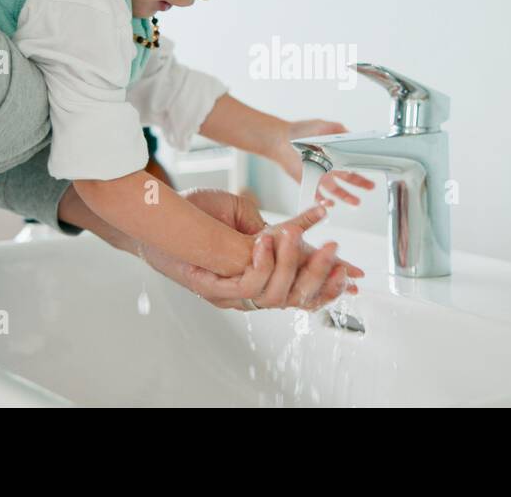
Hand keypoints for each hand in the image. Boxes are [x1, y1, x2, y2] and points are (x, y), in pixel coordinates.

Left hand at [142, 190, 363, 311]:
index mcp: (260, 273)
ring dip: (288, 263)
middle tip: (333, 248)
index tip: (356, 274)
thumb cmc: (195, 214)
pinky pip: (246, 284)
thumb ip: (268, 225)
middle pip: (295, 297)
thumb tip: (297, 227)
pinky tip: (266, 240)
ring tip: (288, 235)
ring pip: (274, 294)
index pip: (302, 286)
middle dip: (319, 273)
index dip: (330, 284)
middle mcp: (247, 289)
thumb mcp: (241, 214)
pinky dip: (261, 263)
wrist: (153, 216)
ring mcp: (230, 293)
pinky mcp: (211, 289)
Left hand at [274, 119, 376, 206]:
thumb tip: (352, 137)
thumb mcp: (324, 127)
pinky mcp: (307, 181)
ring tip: (356, 202)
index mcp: (334, 154)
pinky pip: (317, 195)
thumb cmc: (300, 132)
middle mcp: (328, 166)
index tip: (371, 170)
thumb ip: (339, 131)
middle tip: (371, 187)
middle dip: (360, 183)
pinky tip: (330, 204)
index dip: (361, 168)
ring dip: (346, 196)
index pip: (351, 163)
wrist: (281, 140)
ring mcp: (319, 175)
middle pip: (348, 177)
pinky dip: (323, 201)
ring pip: (335, 189)